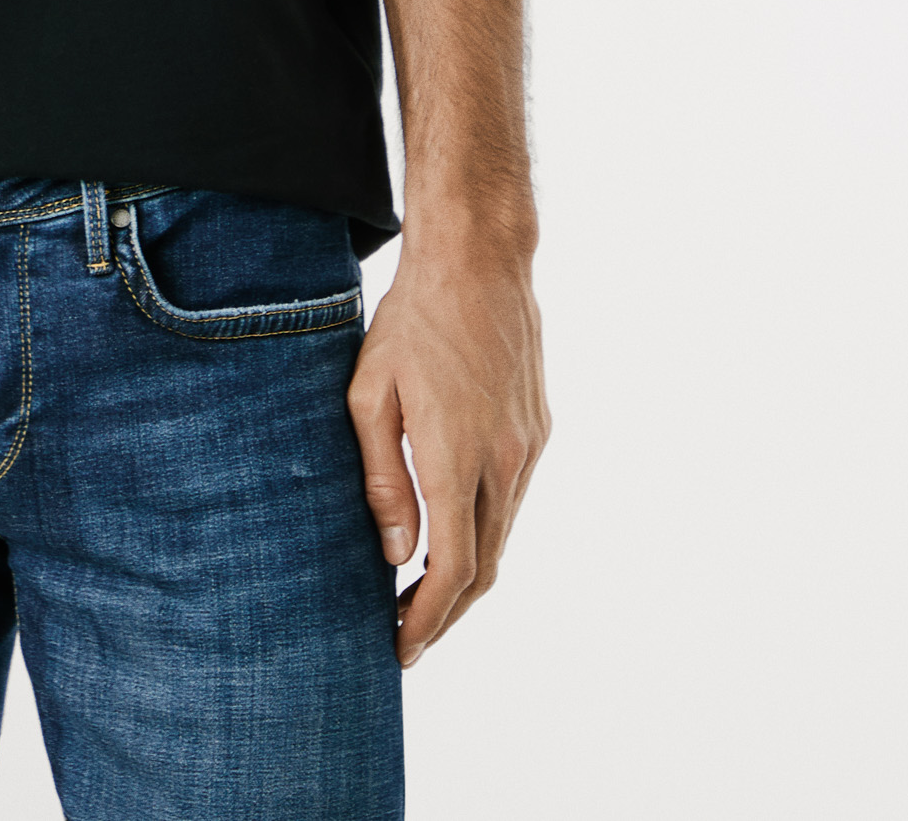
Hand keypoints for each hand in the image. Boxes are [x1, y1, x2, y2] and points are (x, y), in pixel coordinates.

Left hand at [346, 230, 548, 668]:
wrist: (478, 259)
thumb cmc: (411, 319)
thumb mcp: (370, 393)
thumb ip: (382, 478)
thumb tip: (397, 553)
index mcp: (457, 456)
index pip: (452, 567)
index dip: (428, 619)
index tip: (401, 648)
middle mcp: (504, 461)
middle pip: (484, 568)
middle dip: (446, 614)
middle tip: (406, 636)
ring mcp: (528, 446)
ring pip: (503, 535)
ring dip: (467, 574)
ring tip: (420, 593)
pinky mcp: (538, 429)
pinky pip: (513, 498)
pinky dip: (486, 530)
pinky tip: (453, 529)